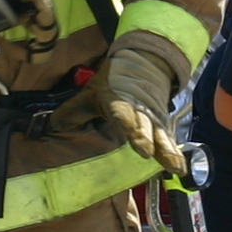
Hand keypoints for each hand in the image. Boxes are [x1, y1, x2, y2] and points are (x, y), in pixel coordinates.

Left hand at [50, 46, 188, 177]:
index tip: (130, 138)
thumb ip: (73, 111)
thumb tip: (51, 128)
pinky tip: (180, 168)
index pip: (121, 113)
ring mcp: (153, 117)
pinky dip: (174, 153)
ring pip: (160, 133)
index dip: (127, 125)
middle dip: (147, 138)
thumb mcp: (90, 92)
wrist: (146, 63)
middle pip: (144, 124)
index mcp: (118, 99)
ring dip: (166, 150)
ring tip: (173, 166)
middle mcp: (139, 109)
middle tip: (148, 153)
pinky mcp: (162, 124)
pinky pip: (168, 140)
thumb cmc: (114, 83)